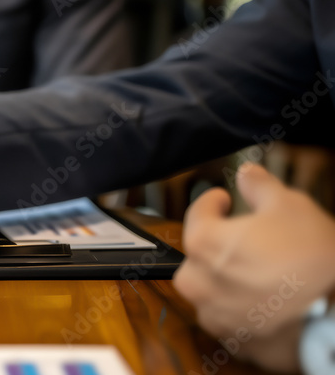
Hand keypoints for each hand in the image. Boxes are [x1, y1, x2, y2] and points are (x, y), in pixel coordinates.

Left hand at [173, 162, 334, 372]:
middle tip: (235, 234)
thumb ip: (259, 185)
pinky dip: (229, 303)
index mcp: (205, 242)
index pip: (197, 213)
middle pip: (195, 252)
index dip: (211, 202)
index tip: (222, 198)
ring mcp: (213, 310)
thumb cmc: (310, 254)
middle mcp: (200, 279)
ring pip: (202, 286)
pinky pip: (218, 313)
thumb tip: (247, 174)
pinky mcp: (229, 332)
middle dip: (211, 241)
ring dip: (215, 274)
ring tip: (244, 265)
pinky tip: (251, 294)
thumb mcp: (289, 204)